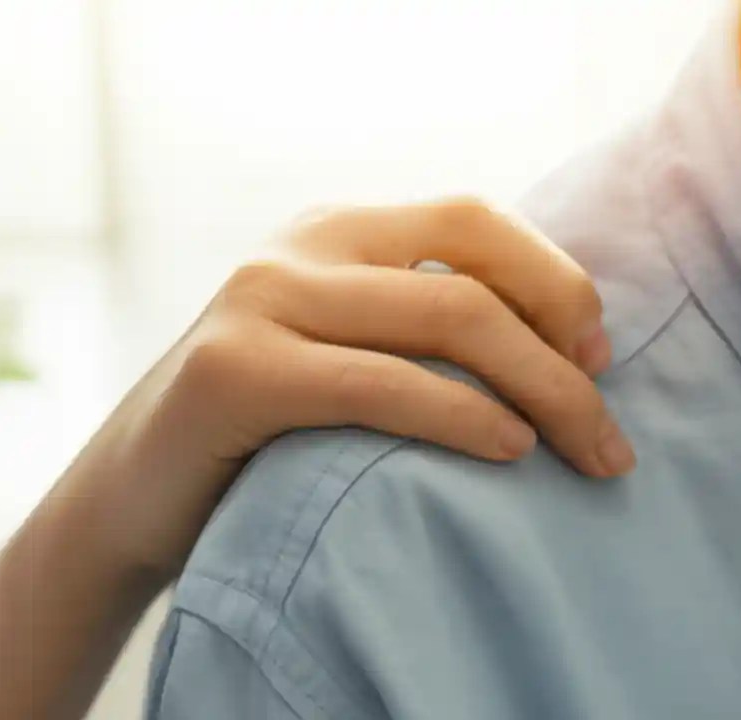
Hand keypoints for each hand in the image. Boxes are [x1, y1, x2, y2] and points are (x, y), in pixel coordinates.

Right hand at [67, 197, 634, 582]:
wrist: (130, 497)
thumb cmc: (266, 437)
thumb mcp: (344, 354)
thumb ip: (420, 328)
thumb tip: (567, 348)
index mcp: (336, 233)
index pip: (475, 220)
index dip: (555, 280)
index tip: (599, 357)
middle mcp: (300, 249)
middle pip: (475, 279)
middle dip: (565, 358)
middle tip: (609, 439)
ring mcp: (260, 301)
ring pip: (446, 320)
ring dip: (542, 392)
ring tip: (589, 454)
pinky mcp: (235, 372)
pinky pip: (380, 384)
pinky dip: (461, 416)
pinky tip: (510, 448)